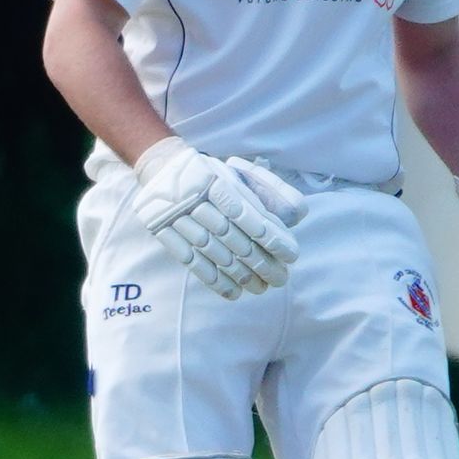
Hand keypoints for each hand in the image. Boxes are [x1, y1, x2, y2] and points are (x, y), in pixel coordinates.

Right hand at [130, 138, 306, 298]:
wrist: (160, 167)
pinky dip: (213, 278)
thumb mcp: (241, 173)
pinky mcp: (161, 231)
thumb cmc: (212, 174)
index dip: (269, 236)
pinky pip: (189, 259)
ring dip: (240, 274)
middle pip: (230, 236)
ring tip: (260, 287)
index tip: (290, 256)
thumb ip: (272, 191)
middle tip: (279, 278)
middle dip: (259, 261)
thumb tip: (297, 215)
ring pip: (212, 251)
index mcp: (213, 180)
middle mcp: (192, 198)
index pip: (246, 214)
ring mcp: (173, 216)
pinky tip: (233, 291)